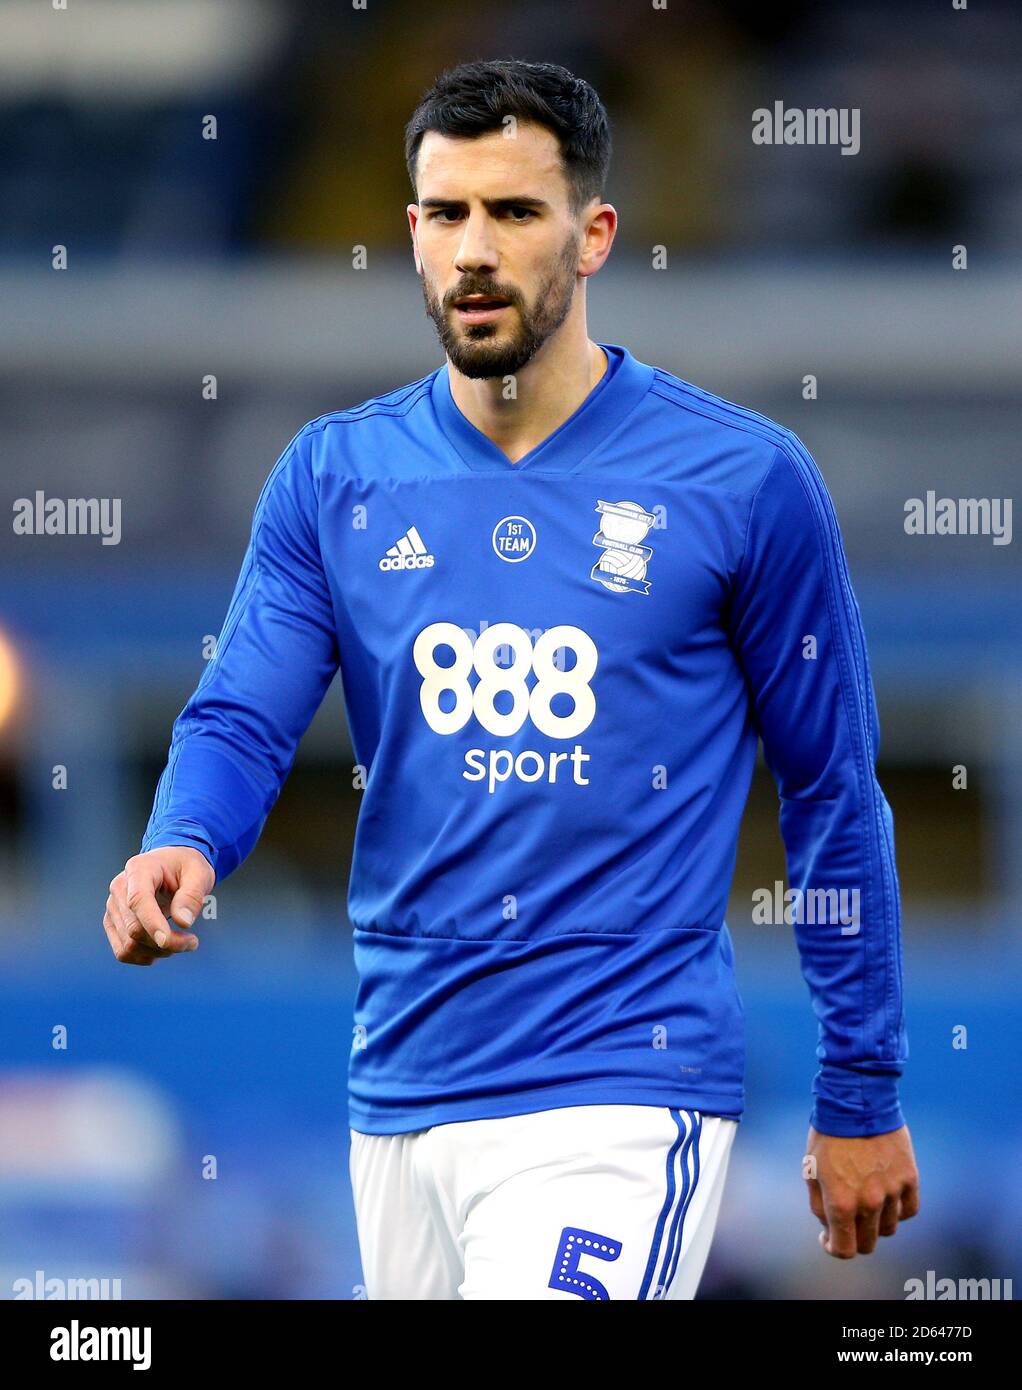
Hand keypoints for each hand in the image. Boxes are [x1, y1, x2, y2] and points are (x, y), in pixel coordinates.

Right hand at [104, 847, 214, 965]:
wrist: (173, 864)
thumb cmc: (186, 867)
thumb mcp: (200, 873)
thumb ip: (192, 896)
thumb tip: (183, 922)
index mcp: (139, 869)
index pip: (138, 901)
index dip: (152, 924)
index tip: (170, 942)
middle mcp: (119, 887)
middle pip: (134, 928)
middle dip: (166, 942)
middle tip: (193, 941)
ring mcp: (113, 907)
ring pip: (128, 945)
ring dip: (158, 952)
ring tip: (181, 943)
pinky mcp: (113, 923)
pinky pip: (123, 951)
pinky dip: (145, 957)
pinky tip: (164, 948)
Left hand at [804, 1124, 919, 1257]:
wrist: (856, 1100)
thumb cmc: (828, 1134)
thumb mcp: (811, 1171)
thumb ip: (821, 1205)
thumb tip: (830, 1228)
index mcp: (841, 1202)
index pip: (844, 1249)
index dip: (834, 1248)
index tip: (829, 1239)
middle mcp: (869, 1202)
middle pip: (868, 1243)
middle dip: (854, 1237)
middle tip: (847, 1221)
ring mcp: (892, 1191)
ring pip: (888, 1228)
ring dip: (875, 1222)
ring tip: (865, 1201)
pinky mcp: (909, 1178)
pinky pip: (908, 1210)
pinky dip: (898, 1210)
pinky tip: (886, 1197)